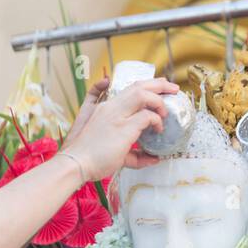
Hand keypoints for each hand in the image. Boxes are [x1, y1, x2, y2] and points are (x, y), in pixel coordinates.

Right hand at [62, 78, 178, 179]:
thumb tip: (154, 159)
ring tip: (166, 110)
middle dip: (158, 84)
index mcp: (105, 108)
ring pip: (142, 93)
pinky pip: (147, 116)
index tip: (159, 88)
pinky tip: (158, 129)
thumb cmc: (89, 159)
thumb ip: (134, 154)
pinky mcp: (123, 126)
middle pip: (138, 85)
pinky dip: (156, 121)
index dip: (146, 86)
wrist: (74, 163)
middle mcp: (111, 107)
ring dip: (158, 99)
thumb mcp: (115, 152)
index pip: (128, 89)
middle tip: (173, 87)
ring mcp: (117, 115)